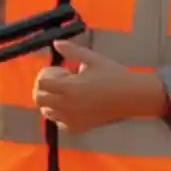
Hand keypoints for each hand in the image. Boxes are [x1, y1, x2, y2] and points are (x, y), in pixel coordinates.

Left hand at [33, 41, 169, 134]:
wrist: (130, 96)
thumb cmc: (112, 75)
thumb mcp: (92, 58)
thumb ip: (71, 51)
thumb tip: (55, 43)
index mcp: (69, 88)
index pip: (41, 85)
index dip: (45, 76)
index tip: (59, 71)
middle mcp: (67, 106)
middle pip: (40, 100)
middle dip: (43, 89)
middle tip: (57, 82)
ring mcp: (72, 119)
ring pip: (47, 112)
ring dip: (49, 101)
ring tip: (64, 93)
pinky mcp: (79, 127)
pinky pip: (59, 123)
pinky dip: (59, 114)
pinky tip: (70, 105)